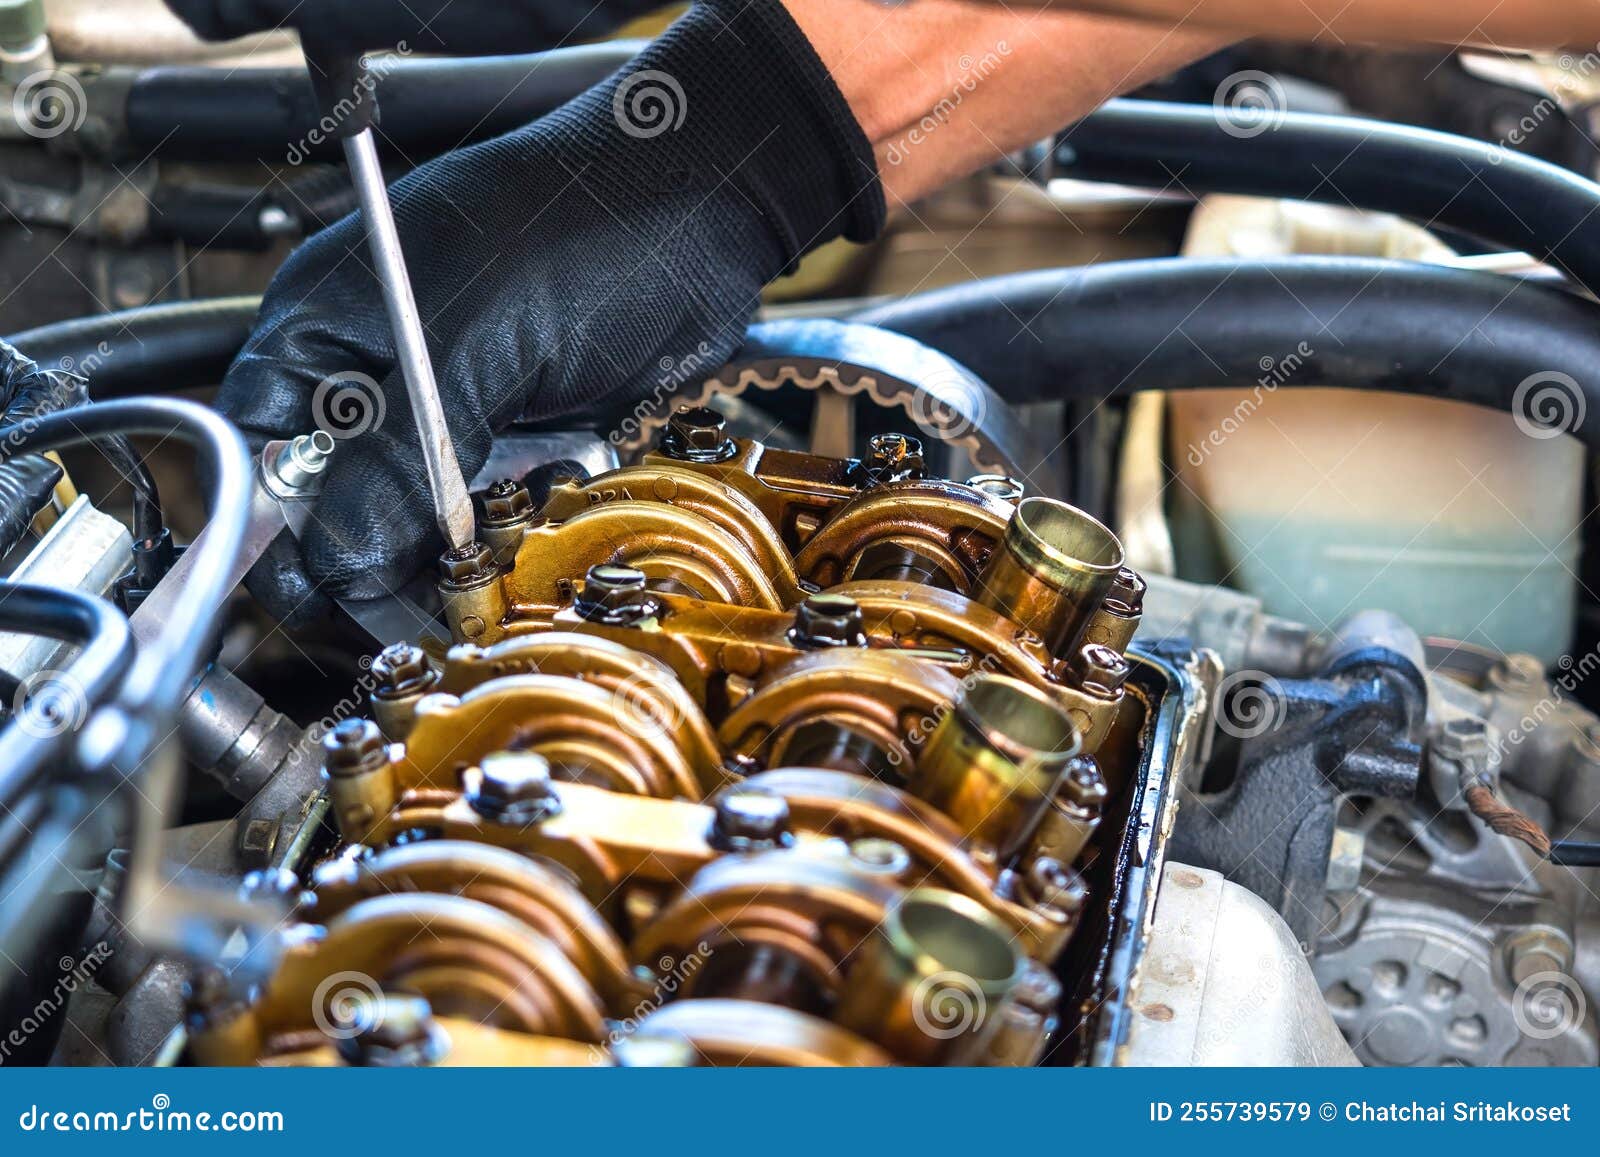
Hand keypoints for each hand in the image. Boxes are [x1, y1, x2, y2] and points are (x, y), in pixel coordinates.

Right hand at [219, 0, 882, 625]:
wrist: (711, 205)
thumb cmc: (585, 225)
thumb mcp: (476, 343)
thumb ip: (399, 454)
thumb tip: (336, 558)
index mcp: (325, 325)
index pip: (264, 453)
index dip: (289, 531)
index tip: (341, 593)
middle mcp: (380, 369)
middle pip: (344, 500)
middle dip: (388, 548)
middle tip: (438, 583)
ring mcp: (455, 401)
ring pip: (424, 517)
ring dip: (463, 543)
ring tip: (505, 535)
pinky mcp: (524, 428)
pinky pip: (496, 506)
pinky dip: (519, 521)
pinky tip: (551, 505)